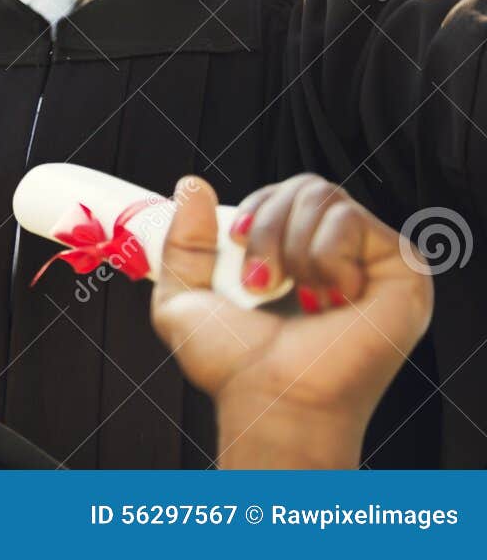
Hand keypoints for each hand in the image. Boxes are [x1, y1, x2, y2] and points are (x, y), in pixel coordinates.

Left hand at [151, 175, 431, 467]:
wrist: (270, 399)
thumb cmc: (234, 365)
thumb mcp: (183, 295)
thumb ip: (183, 240)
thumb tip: (193, 185)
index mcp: (300, 258)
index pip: (286, 192)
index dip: (257, 208)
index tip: (236, 246)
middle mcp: (340, 257)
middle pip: (306, 186)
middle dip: (268, 227)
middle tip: (262, 281)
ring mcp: (373, 264)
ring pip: (327, 197)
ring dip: (293, 247)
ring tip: (298, 297)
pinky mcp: (403, 273)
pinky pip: (353, 219)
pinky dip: (326, 256)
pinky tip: (332, 299)